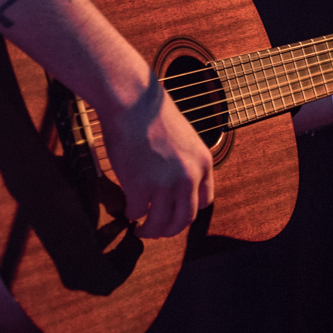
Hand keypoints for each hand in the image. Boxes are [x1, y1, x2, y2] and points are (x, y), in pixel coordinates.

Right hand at [99, 78, 213, 239]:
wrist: (133, 101)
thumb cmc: (152, 115)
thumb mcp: (184, 139)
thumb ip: (184, 163)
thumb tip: (174, 187)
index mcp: (203, 163)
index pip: (205, 200)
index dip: (189, 210)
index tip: (176, 213)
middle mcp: (189, 176)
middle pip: (185, 218)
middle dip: (170, 229)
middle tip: (157, 231)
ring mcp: (165, 184)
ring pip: (161, 223)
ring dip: (150, 230)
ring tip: (140, 229)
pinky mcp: (140, 187)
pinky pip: (137, 212)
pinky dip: (131, 214)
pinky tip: (127, 210)